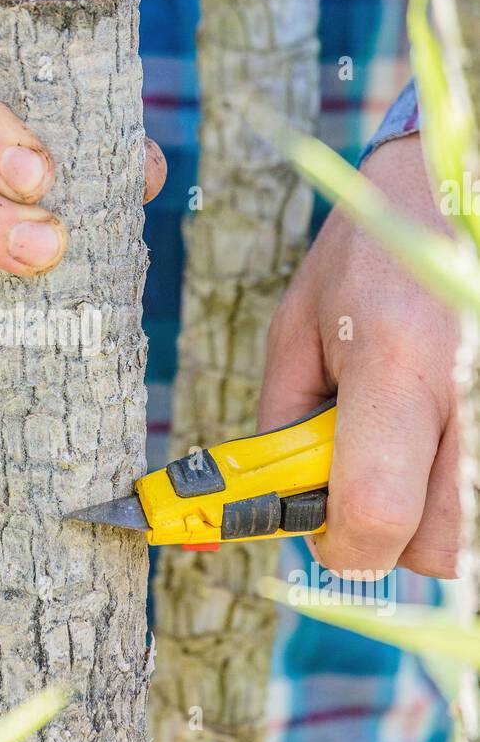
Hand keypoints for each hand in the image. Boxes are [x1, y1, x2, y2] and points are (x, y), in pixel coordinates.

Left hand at [259, 134, 459, 578]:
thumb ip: (284, 425)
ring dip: (423, 511)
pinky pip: (478, 491)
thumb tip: (282, 507)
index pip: (378, 514)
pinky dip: (450, 479)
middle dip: (385, 535)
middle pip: (434, 547)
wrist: (453, 195)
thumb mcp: (297, 329)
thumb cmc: (367, 255)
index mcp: (396, 363)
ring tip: (400, 440)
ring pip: (466, 531)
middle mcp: (468, 391)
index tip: (320, 524)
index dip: (340, 544)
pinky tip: (431, 427)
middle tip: (361, 478)